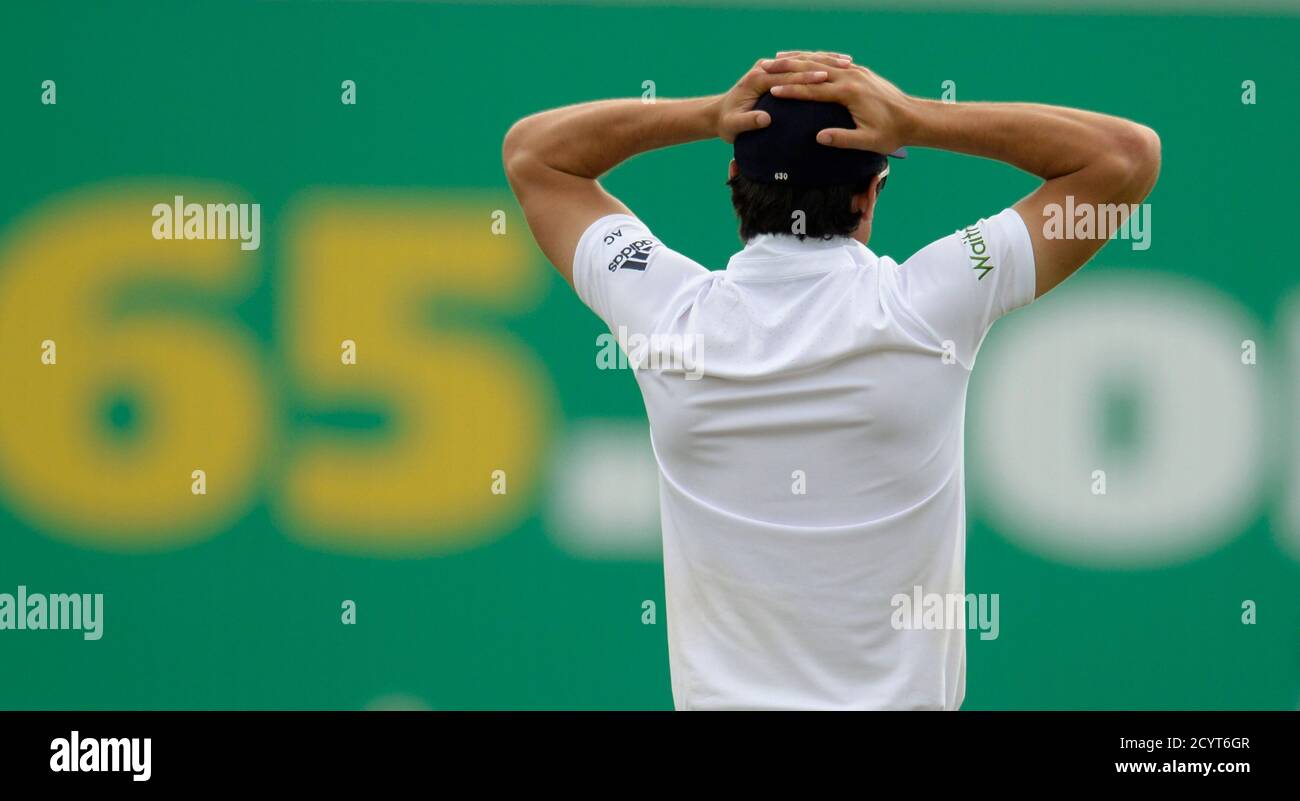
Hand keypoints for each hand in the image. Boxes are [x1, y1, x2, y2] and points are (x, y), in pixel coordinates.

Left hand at [714, 58, 835, 142]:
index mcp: (757, 79)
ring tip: (849, 62)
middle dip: (822, 64)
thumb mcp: (734, 126)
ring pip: (802, 61)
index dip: (807, 77)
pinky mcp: (775, 73)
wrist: (718, 115)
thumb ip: (748, 122)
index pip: (786, 75)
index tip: (826, 78)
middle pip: (798, 64)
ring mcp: (770, 69)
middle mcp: (764, 69)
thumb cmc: (727, 124)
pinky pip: (800, 67)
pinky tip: (838, 67)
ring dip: (825, 61)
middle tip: (847, 65)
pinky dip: (819, 65)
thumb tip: (764, 119)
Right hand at [759, 55, 916, 153]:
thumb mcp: (868, 141)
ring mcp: (856, 71)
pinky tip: (805, 60)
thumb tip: (819, 138)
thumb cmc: (891, 134)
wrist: (914, 118)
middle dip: (788, 68)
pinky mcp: (860, 72)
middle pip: (813, 69)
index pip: (814, 90)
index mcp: (850, 93)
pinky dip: (815, 60)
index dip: (792, 91)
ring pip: (821, 61)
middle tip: (765, 67)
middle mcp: (852, 77)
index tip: (772, 91)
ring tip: (777, 58)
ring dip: (799, 59)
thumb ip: (843, 139)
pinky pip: (832, 62)